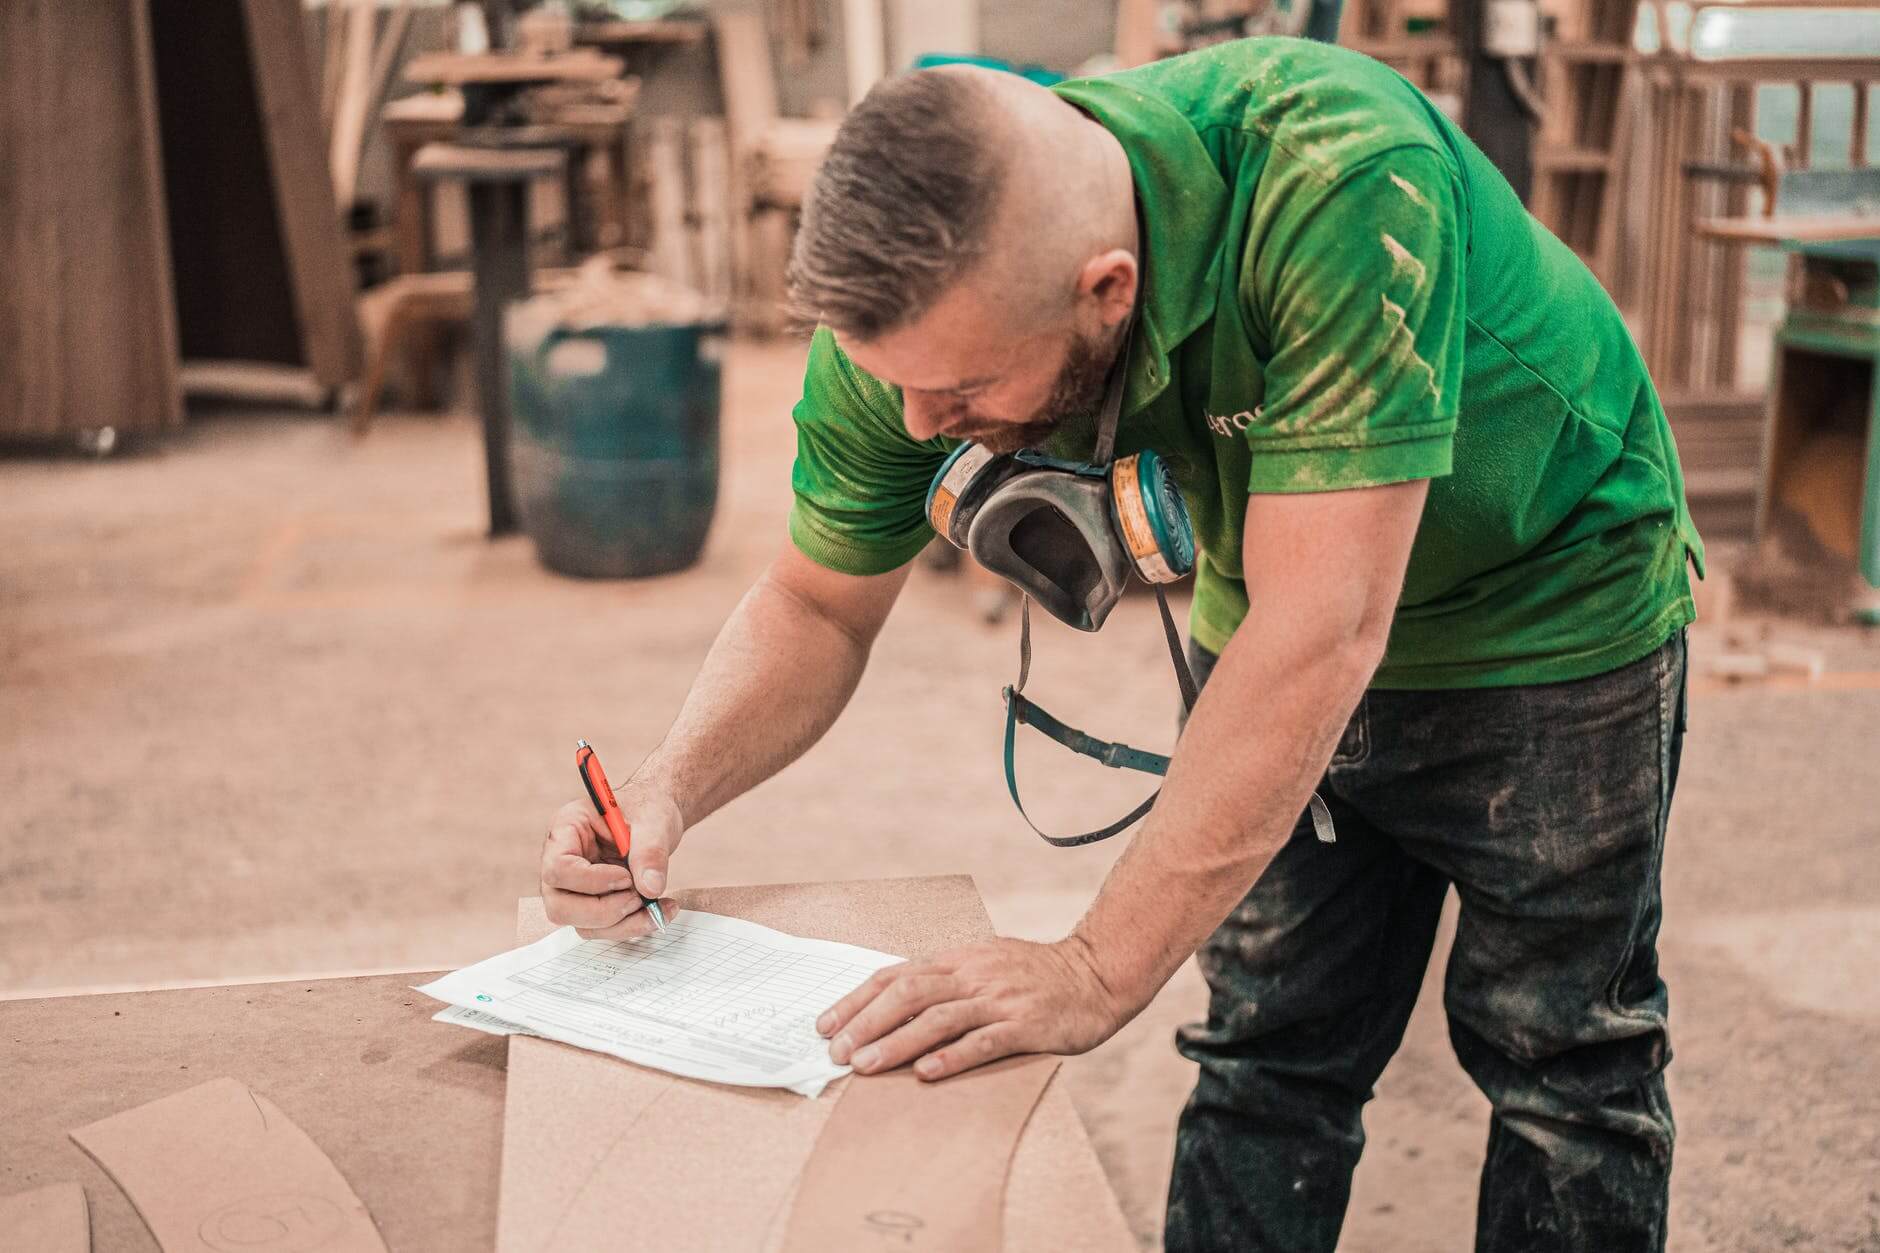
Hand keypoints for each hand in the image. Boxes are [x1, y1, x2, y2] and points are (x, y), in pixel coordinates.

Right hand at [539, 787, 682, 939]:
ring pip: (582, 924)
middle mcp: (560, 862)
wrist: (655, 817)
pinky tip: (659, 910)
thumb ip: (651, 851)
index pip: (558, 868)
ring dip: (623, 923)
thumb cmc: (646, 809)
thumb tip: (651, 889)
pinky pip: (603, 928)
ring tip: (658, 905)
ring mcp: (572, 887)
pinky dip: (632, 925)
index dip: (591, 881)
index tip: (627, 877)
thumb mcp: (654, 821)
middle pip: (560, 906)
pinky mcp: (591, 904)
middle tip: (641, 898)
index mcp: (566, 829)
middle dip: (604, 911)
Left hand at [815, 936, 1130, 1080]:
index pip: (895, 975)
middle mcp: (972, 975)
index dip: (857, 1000)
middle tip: (838, 1051)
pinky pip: (984, 1041)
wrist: (1095, 974)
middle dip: (866, 1022)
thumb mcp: (983, 964)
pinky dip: (953, 1056)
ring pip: (938, 1017)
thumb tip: (890, 1004)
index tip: (826, 1025)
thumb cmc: (1033, 976)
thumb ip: (944, 980)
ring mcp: (998, 999)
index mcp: (957, 960)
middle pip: (909, 993)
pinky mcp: (1024, 1024)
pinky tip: (928, 1071)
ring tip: (866, 1066)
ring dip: (897, 1042)